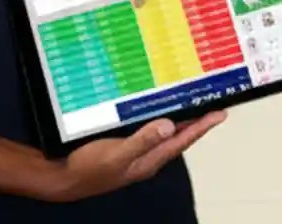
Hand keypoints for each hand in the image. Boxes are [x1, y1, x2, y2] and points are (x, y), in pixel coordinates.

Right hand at [46, 112, 225, 202]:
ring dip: (178, 117)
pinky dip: (157, 117)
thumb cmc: (87, 169)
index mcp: (149, 159)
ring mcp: (135, 151)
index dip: (202, 126)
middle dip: (196, 121)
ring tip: (193, 104)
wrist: (61, 178)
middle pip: (178, 136)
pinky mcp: (123, 145)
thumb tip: (169, 126)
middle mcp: (147, 156)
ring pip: (164, 132)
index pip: (183, 140)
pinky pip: (147, 129)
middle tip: (212, 104)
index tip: (220, 113)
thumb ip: (143, 140)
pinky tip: (156, 109)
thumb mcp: (116, 154)